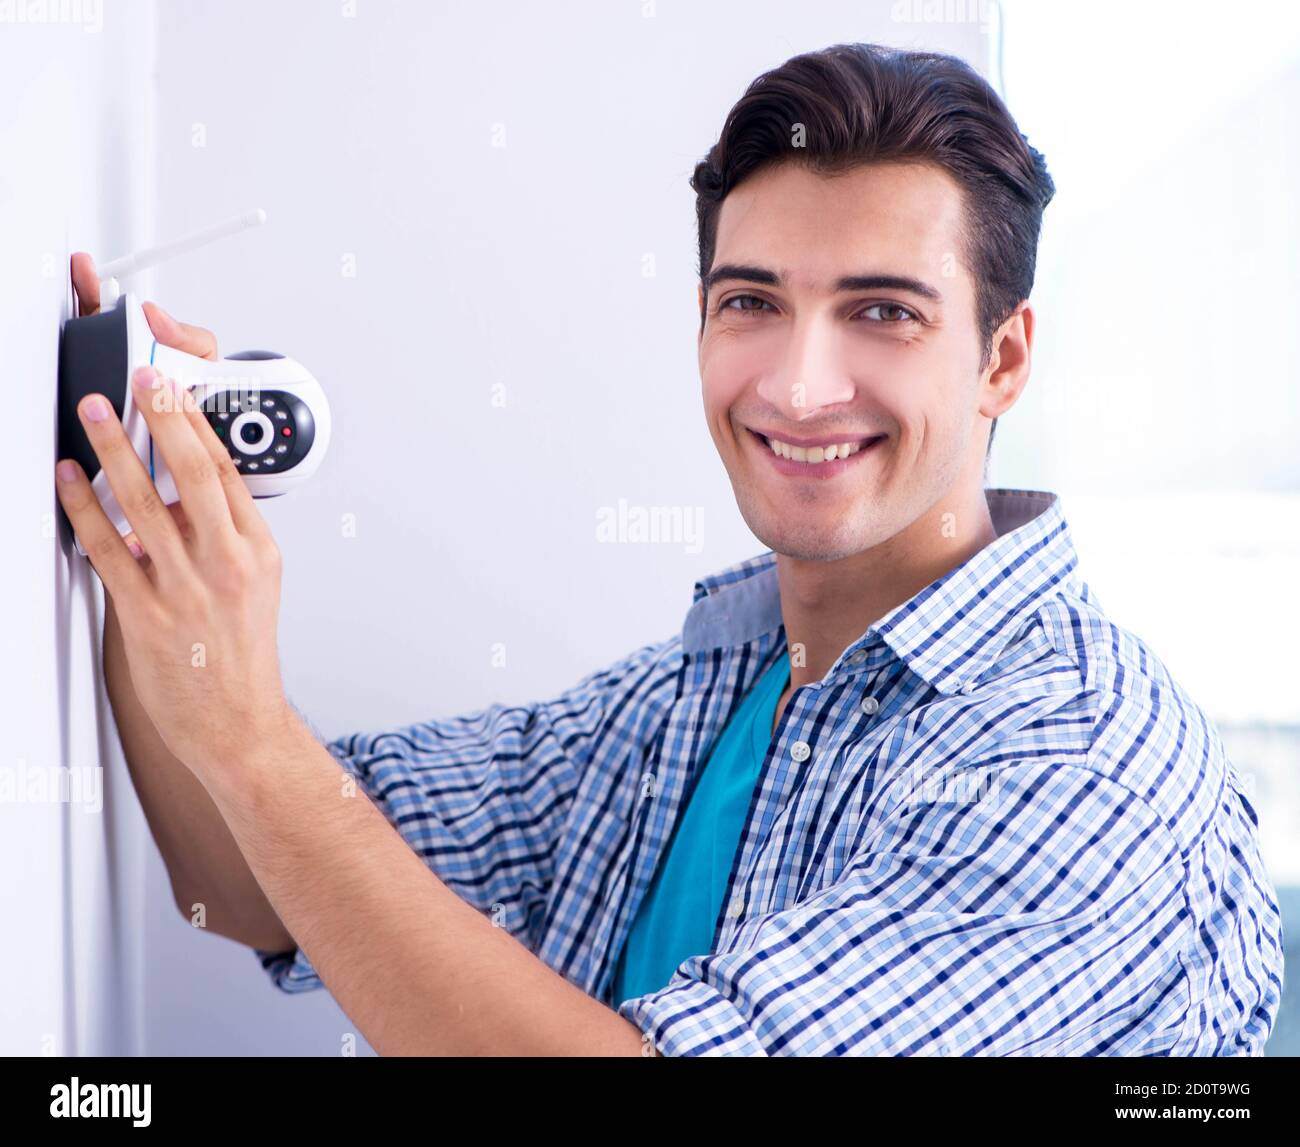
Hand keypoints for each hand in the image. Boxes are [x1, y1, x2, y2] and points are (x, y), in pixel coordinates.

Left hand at [58, 254, 293, 778]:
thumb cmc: (239, 660)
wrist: (237, 725)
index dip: (198, 423)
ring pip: (145, 504)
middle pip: (193, 475)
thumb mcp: (252, 588)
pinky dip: (84, 508)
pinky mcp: (148, 615)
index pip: (227, 473)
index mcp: (257, 552)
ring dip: (114, 451)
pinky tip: (69, 481)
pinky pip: (107, 549)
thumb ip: (216, 538)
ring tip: (94, 413)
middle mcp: (226, 564)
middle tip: (142, 378)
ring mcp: (187, 589)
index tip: (177, 387)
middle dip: (164, 418)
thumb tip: (174, 497)